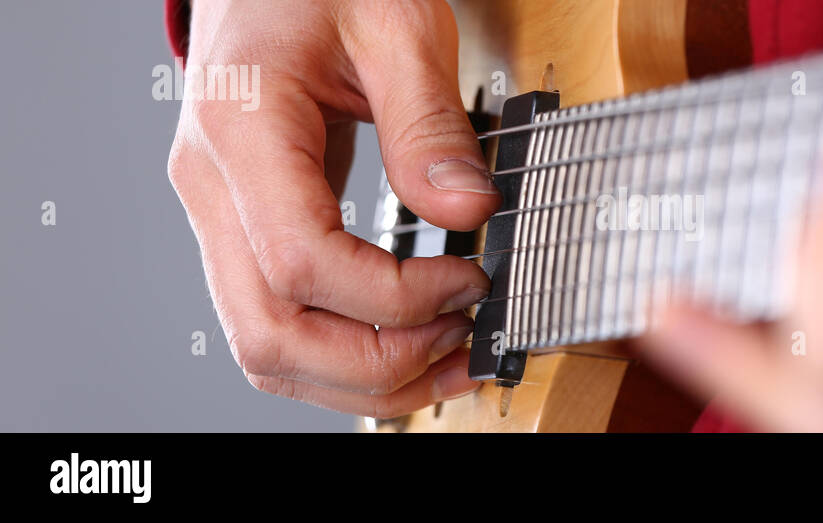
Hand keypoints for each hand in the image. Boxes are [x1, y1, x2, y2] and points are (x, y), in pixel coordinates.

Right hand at [167, 0, 496, 416]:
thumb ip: (428, 121)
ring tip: (447, 358)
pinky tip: (405, 344)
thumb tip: (467, 211)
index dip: (393, 298)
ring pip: (264, 348)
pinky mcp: (243, 230)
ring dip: (360, 378)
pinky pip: (277, 322)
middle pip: (270, 332)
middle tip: (462, 341)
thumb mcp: (395, 24)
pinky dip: (341, 355)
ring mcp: (218, 214)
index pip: (300, 261)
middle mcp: (213, 185)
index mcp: (242, 128)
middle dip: (378, 362)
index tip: (466, 284)